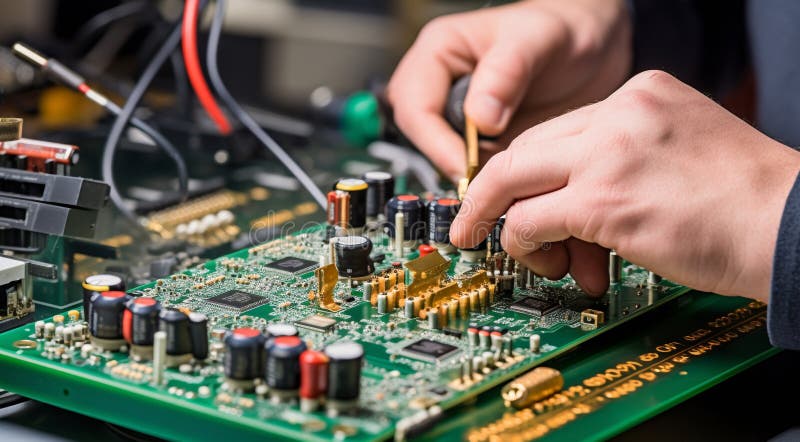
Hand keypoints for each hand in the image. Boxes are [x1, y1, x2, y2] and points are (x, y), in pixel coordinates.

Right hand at [386, 0, 631, 180]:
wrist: (594, 48)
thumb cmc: (563, 30)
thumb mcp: (538, 40)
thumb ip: (507, 72)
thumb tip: (480, 119)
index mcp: (438, 52)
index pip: (416, 108)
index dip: (437, 144)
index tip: (466, 168)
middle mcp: (439, 85)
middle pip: (420, 137)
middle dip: (450, 161)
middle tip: (484, 184)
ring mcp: (457, 115)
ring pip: (443, 157)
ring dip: (470, 174)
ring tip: (506, 182)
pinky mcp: (478, 139)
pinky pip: (471, 167)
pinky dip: (488, 180)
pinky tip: (514, 180)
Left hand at [450, 71, 799, 301]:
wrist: (790, 225)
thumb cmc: (743, 204)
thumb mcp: (676, 156)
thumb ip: (619, 163)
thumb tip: (563, 205)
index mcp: (640, 96)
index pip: (559, 130)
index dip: (528, 169)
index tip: (510, 193)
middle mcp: (620, 112)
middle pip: (525, 146)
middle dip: (494, 191)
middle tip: (477, 222)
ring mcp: (609, 151)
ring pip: (513, 177)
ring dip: (504, 221)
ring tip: (515, 251)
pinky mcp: (603, 198)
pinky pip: (530, 219)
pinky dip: (523, 243)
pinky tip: (543, 263)